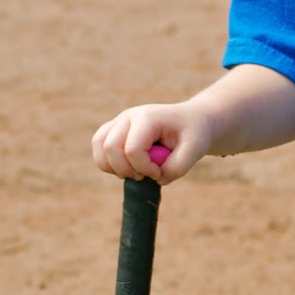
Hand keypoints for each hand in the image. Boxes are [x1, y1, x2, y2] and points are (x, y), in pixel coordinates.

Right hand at [91, 102, 212, 182]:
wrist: (191, 122)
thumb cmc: (194, 134)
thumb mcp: (196, 149)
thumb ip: (178, 167)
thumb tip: (157, 178)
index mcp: (148, 117)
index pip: (133, 149)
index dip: (144, 168)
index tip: (160, 172)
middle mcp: (129, 116)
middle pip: (110, 147)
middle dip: (126, 169)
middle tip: (146, 175)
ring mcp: (119, 121)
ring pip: (99, 145)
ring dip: (113, 167)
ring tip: (135, 172)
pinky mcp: (114, 129)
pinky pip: (99, 147)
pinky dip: (109, 163)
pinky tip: (128, 167)